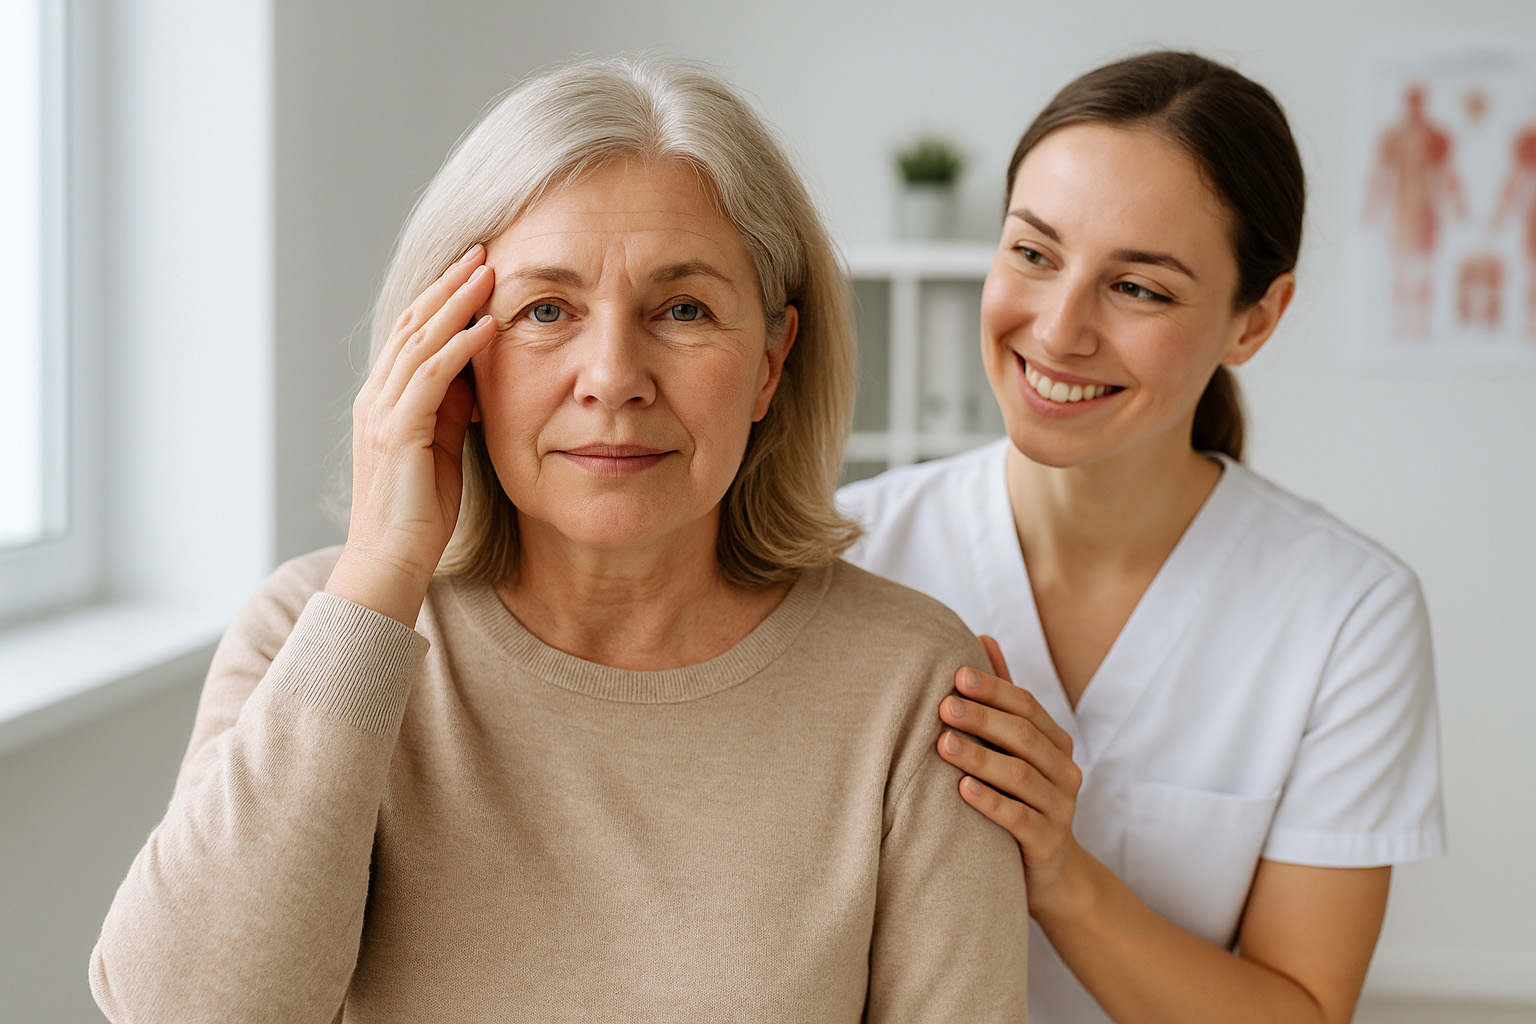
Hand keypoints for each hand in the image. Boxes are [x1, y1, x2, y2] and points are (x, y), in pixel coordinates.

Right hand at [327, 244, 496, 625]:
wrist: (390, 562)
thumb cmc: (420, 514)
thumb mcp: (442, 449)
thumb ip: (450, 410)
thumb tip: (475, 374)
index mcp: (384, 400)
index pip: (413, 334)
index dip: (442, 298)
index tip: (476, 268)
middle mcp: (376, 398)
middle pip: (414, 324)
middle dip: (449, 284)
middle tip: (483, 250)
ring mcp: (382, 413)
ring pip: (420, 341)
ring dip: (457, 303)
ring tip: (489, 272)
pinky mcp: (397, 432)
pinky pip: (431, 377)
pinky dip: (460, 347)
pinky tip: (488, 326)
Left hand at [936, 635, 1085, 916]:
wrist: (1050, 874)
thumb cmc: (1020, 797)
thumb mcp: (1015, 749)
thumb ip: (1003, 699)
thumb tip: (982, 637)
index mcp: (1055, 742)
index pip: (1027, 707)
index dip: (994, 689)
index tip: (957, 674)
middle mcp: (1064, 771)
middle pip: (1024, 737)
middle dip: (983, 719)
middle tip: (943, 706)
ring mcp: (1060, 809)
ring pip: (1022, 776)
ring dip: (981, 758)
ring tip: (943, 744)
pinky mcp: (1047, 843)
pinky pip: (1020, 819)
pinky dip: (991, 803)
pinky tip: (962, 790)